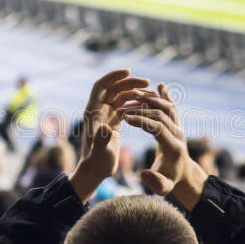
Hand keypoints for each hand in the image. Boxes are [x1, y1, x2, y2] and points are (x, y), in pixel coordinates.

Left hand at [68, 69, 149, 201]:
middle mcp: (98, 111)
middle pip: (113, 88)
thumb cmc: (98, 164)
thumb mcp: (101, 152)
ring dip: (134, 92)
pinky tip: (147, 105)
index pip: (100, 86)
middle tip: (147, 83)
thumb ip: (103, 140)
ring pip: (120, 96)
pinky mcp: (112, 121)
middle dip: (129, 83)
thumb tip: (107, 128)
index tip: (129, 71)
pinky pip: (124, 106)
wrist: (96, 172)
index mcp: (93, 112)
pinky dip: (135, 103)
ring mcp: (105, 115)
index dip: (113, 76)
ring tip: (151, 93)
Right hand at [121, 83, 207, 209]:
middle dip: (140, 110)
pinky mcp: (178, 122)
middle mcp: (179, 133)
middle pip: (161, 115)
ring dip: (150, 99)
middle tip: (121, 109)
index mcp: (174, 147)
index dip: (141, 121)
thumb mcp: (164, 187)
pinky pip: (172, 106)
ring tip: (133, 94)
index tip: (125, 118)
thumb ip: (156, 184)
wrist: (183, 172)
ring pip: (167, 106)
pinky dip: (165, 95)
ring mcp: (179, 126)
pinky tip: (159, 86)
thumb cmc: (169, 180)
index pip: (158, 128)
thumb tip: (144, 174)